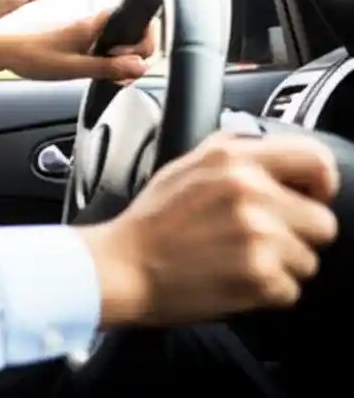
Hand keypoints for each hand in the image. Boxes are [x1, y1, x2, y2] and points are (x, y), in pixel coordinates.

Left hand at [2, 10, 154, 81]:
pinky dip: (106, 61)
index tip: (130, 63)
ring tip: (108, 77)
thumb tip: (140, 66)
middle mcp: (94, 23)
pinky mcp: (77, 40)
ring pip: (117, 43)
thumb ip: (108, 67)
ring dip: (119, 61)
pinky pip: (102, 47)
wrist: (2, 49)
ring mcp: (86, 31)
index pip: (140, 23)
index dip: (143, 45)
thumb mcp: (73, 67)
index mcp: (96, 23)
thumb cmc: (32, 55)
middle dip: (135, 56)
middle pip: (132, 35)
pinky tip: (95, 73)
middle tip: (120, 75)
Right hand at [81, 132, 339, 327]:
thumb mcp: (185, 165)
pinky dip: (266, 293)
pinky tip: (232, 280)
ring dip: (280, 267)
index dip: (321, 183)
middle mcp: (251, 193)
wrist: (121, 268)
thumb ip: (233, 151)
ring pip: (309, 261)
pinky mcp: (259, 278)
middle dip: (297, 236)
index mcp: (234, 160)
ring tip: (237, 261)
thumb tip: (273, 149)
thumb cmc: (150, 223)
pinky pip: (291, 291)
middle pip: (323, 222)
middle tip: (260, 241)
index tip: (309, 197)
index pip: (317, 160)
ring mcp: (258, 237)